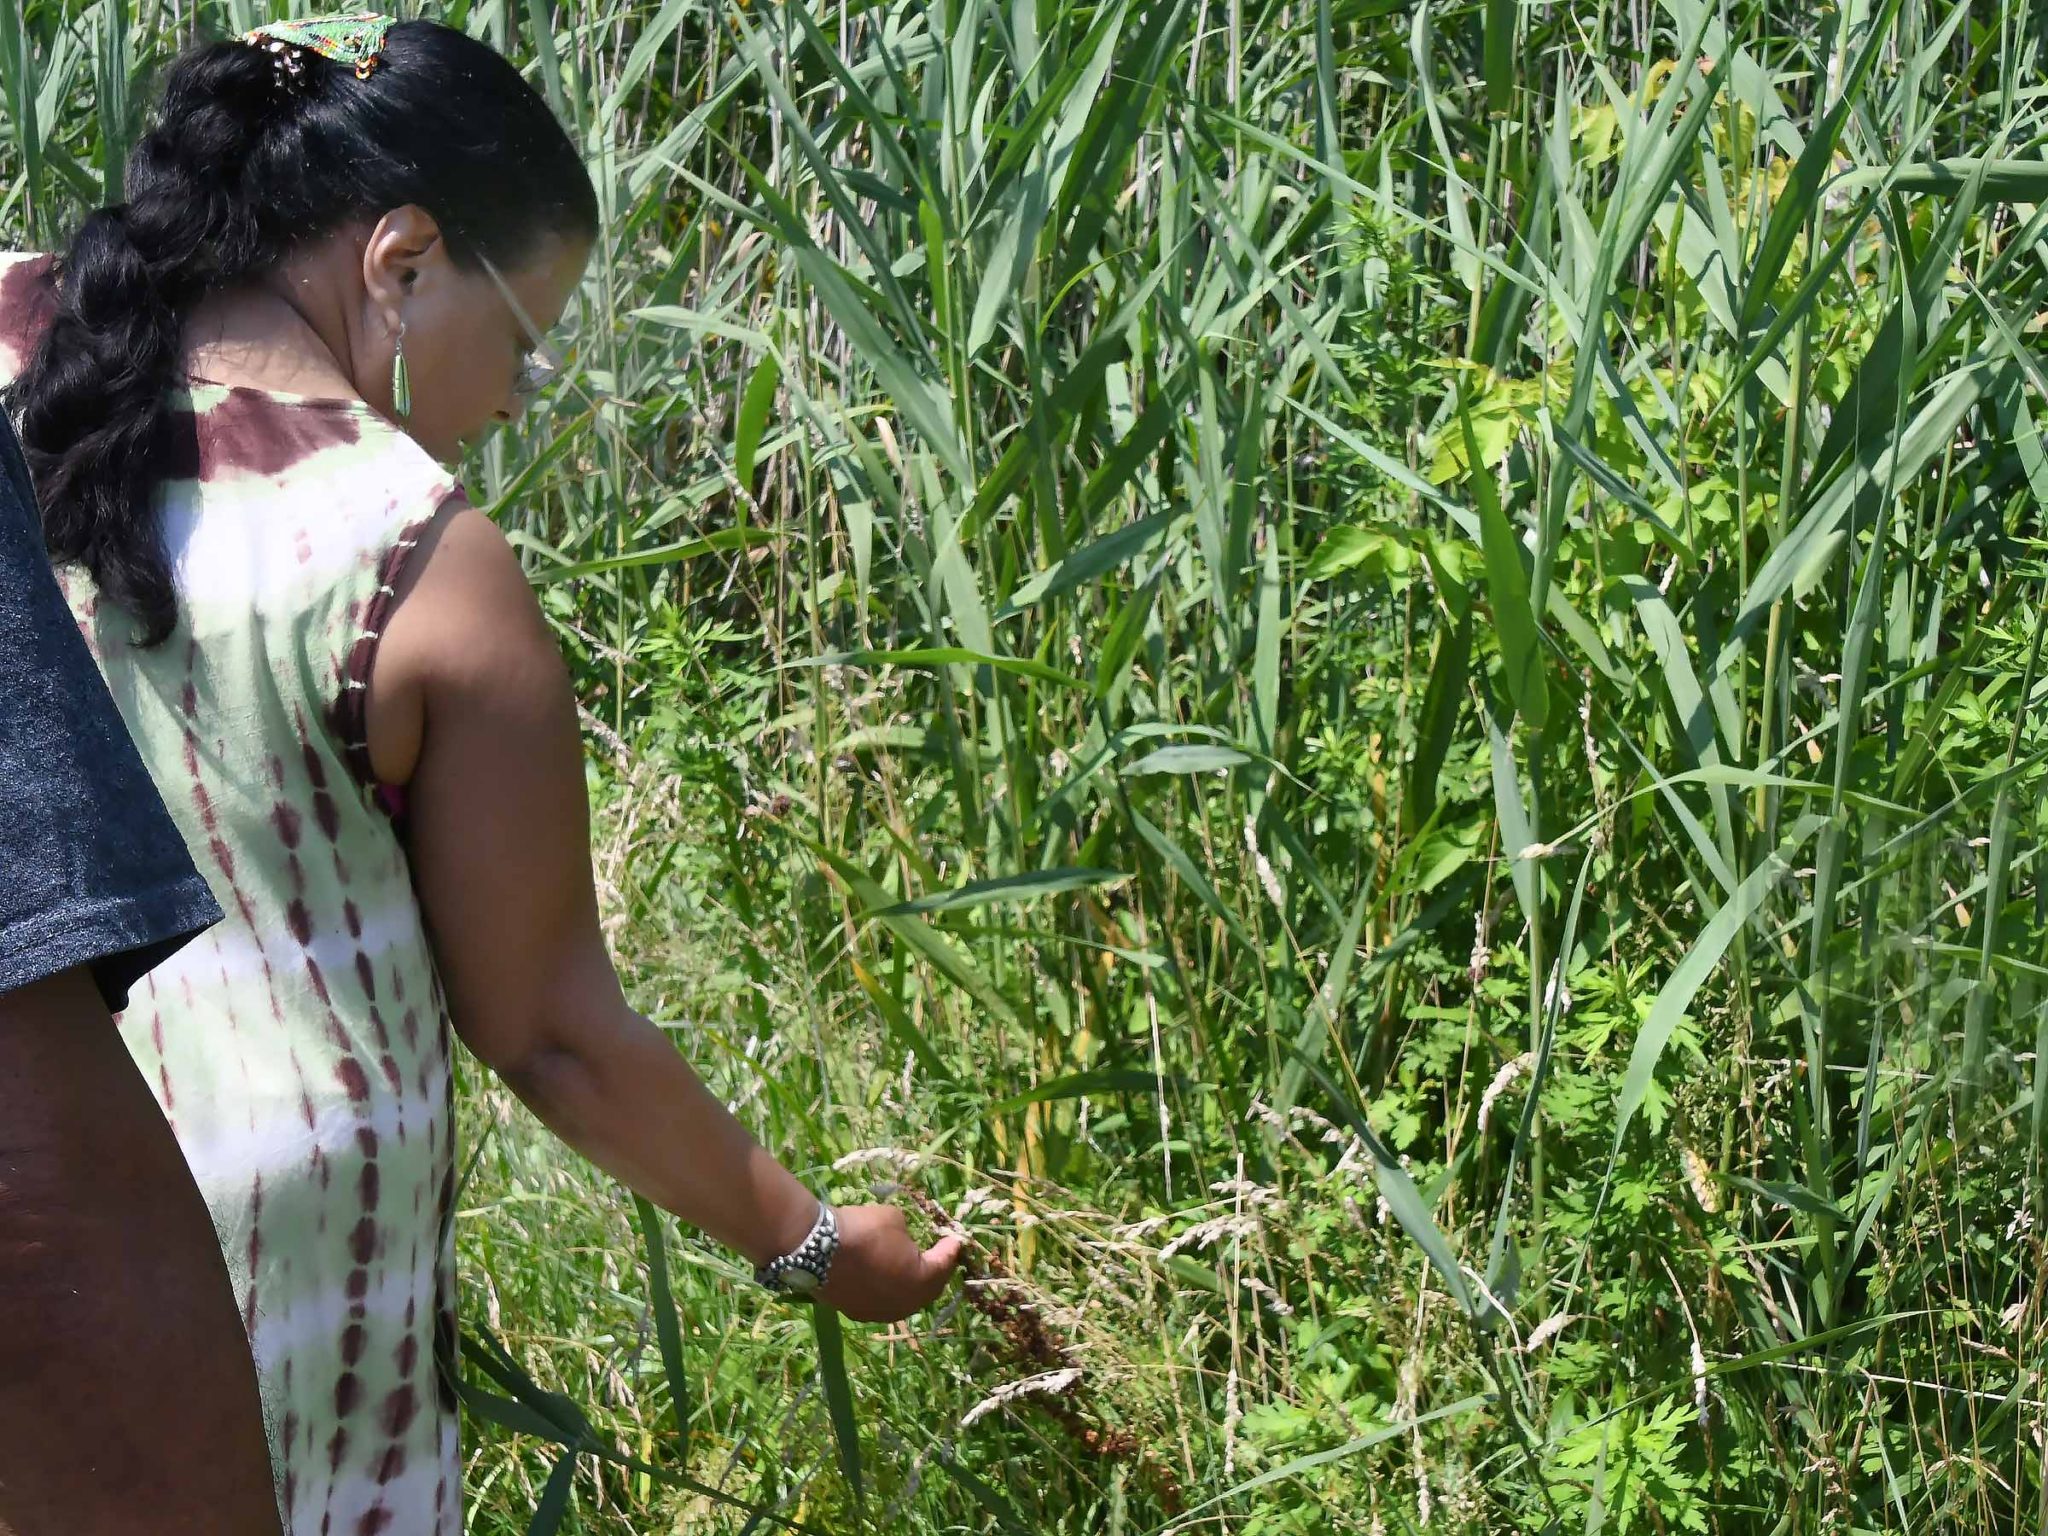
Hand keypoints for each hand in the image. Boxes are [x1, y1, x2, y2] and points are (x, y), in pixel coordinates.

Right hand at [816, 1204, 963, 1322]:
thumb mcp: (895, 1219)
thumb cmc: (863, 1230)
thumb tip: (905, 1239)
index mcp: (922, 1280)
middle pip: (929, 1289)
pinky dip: (891, 1291)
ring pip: (906, 1300)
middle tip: (940, 1255)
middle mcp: (906, 1304)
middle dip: (936, 1271)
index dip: (951, 1250)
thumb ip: (908, 1233)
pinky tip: (887, 1278)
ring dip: (913, 1284)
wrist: (817, 1250)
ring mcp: (881, 1313)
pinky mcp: (859, 1313)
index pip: (944, 1264)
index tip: (955, 1239)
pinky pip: (884, 1303)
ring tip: (914, 1268)